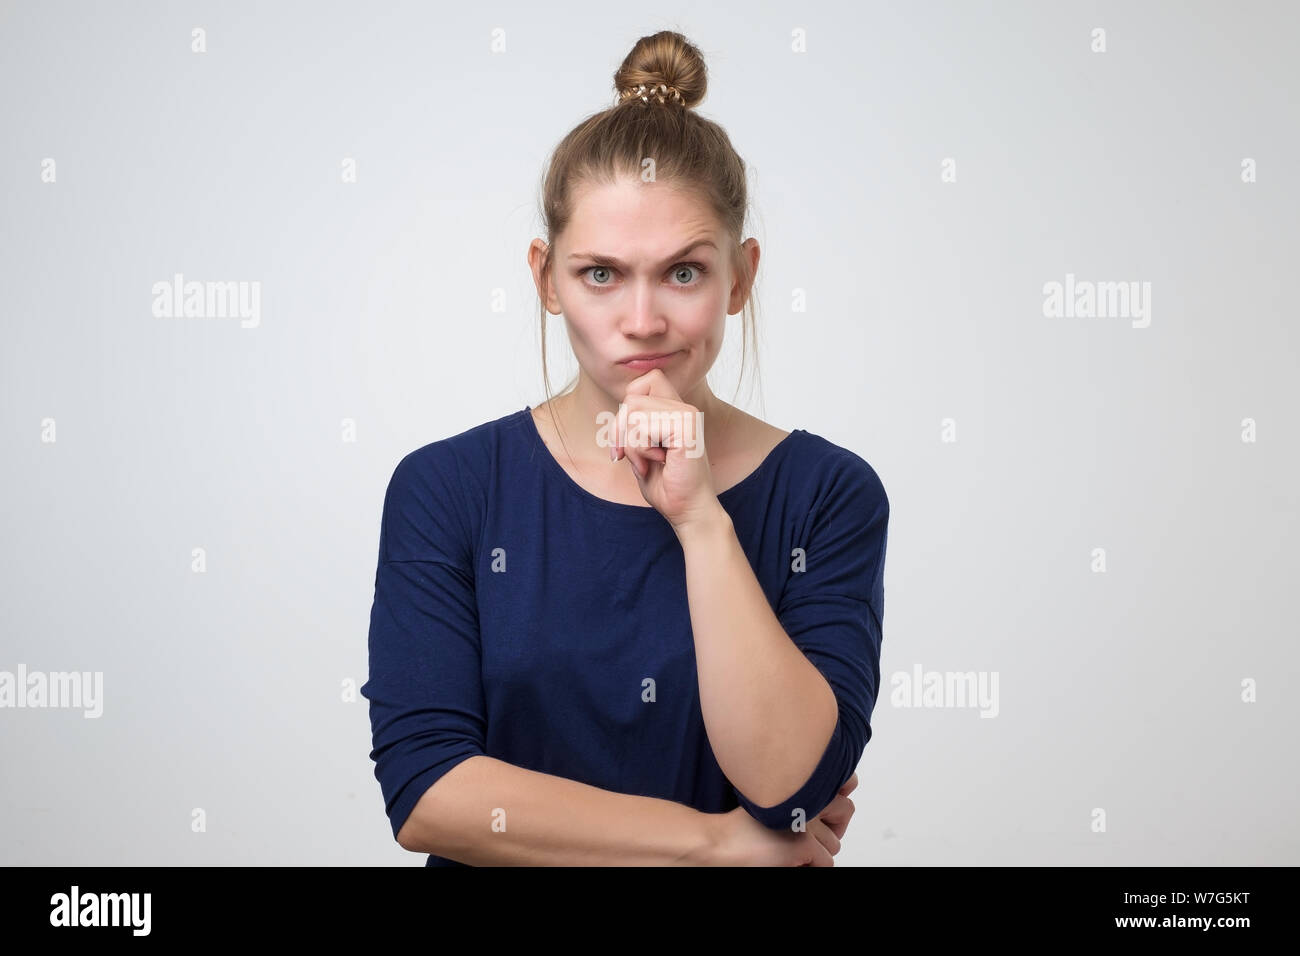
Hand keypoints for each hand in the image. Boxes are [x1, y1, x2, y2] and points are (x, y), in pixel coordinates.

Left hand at [611, 369, 719, 530]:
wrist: (689, 511)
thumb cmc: (666, 486)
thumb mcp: (639, 451)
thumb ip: (632, 427)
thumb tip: (617, 413)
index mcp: (676, 410)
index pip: (646, 380)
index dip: (628, 403)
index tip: (625, 437)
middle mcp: (684, 408)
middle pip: (632, 397)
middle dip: (620, 429)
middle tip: (626, 456)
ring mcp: (687, 414)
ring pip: (634, 411)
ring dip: (631, 444)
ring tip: (648, 462)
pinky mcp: (686, 427)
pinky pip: (642, 428)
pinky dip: (640, 450)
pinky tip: (659, 462)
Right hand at [707, 773, 858, 865]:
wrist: (720, 842)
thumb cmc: (742, 827)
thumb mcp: (775, 802)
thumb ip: (799, 797)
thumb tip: (835, 798)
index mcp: (798, 780)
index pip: (844, 779)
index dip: (840, 793)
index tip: (831, 804)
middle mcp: (807, 794)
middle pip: (846, 810)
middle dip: (833, 826)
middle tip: (813, 836)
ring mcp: (807, 819)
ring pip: (834, 843)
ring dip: (817, 852)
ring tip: (792, 849)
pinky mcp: (806, 843)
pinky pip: (826, 863)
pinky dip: (810, 867)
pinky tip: (789, 860)